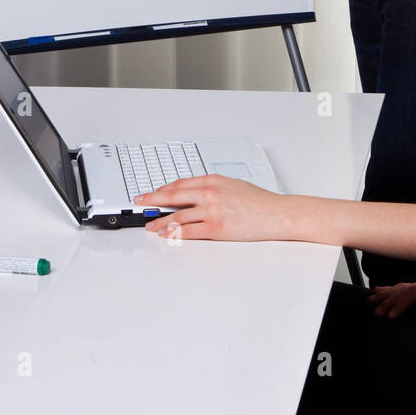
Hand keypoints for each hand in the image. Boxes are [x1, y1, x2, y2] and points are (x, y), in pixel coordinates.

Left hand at [134, 173, 291, 241]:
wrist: (276, 213)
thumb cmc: (259, 201)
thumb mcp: (233, 185)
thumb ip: (212, 188)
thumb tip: (194, 194)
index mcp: (213, 180)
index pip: (180, 184)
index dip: (162, 189)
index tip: (151, 193)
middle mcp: (210, 193)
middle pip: (173, 196)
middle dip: (152, 200)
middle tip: (139, 203)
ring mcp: (211, 211)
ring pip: (177, 216)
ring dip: (161, 222)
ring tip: (151, 226)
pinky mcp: (215, 228)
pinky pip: (188, 232)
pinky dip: (174, 233)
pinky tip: (167, 234)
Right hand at [368, 273, 415, 320]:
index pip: (414, 291)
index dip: (401, 303)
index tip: (391, 316)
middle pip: (405, 288)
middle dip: (389, 300)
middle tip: (376, 312)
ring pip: (402, 288)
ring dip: (386, 295)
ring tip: (371, 302)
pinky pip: (405, 289)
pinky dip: (392, 291)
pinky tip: (380, 292)